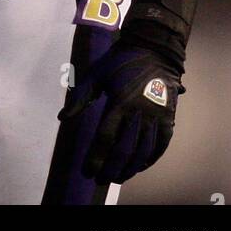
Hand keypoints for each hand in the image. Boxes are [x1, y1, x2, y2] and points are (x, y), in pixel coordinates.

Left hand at [60, 39, 182, 184]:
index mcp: (119, 102)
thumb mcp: (95, 74)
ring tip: (118, 177)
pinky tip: (140, 166)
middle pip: (124, 149)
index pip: (105, 138)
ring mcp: (156, 117)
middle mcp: (139, 113)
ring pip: (144, 151)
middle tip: (101, 180)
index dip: (96, 157)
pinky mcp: (168, 118)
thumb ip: (79, 98)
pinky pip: (161, 145)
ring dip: (131, 168)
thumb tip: (61, 118)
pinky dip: (151, 159)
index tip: (88, 170)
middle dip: (111, 168)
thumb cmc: (120, 62)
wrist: (154, 51)